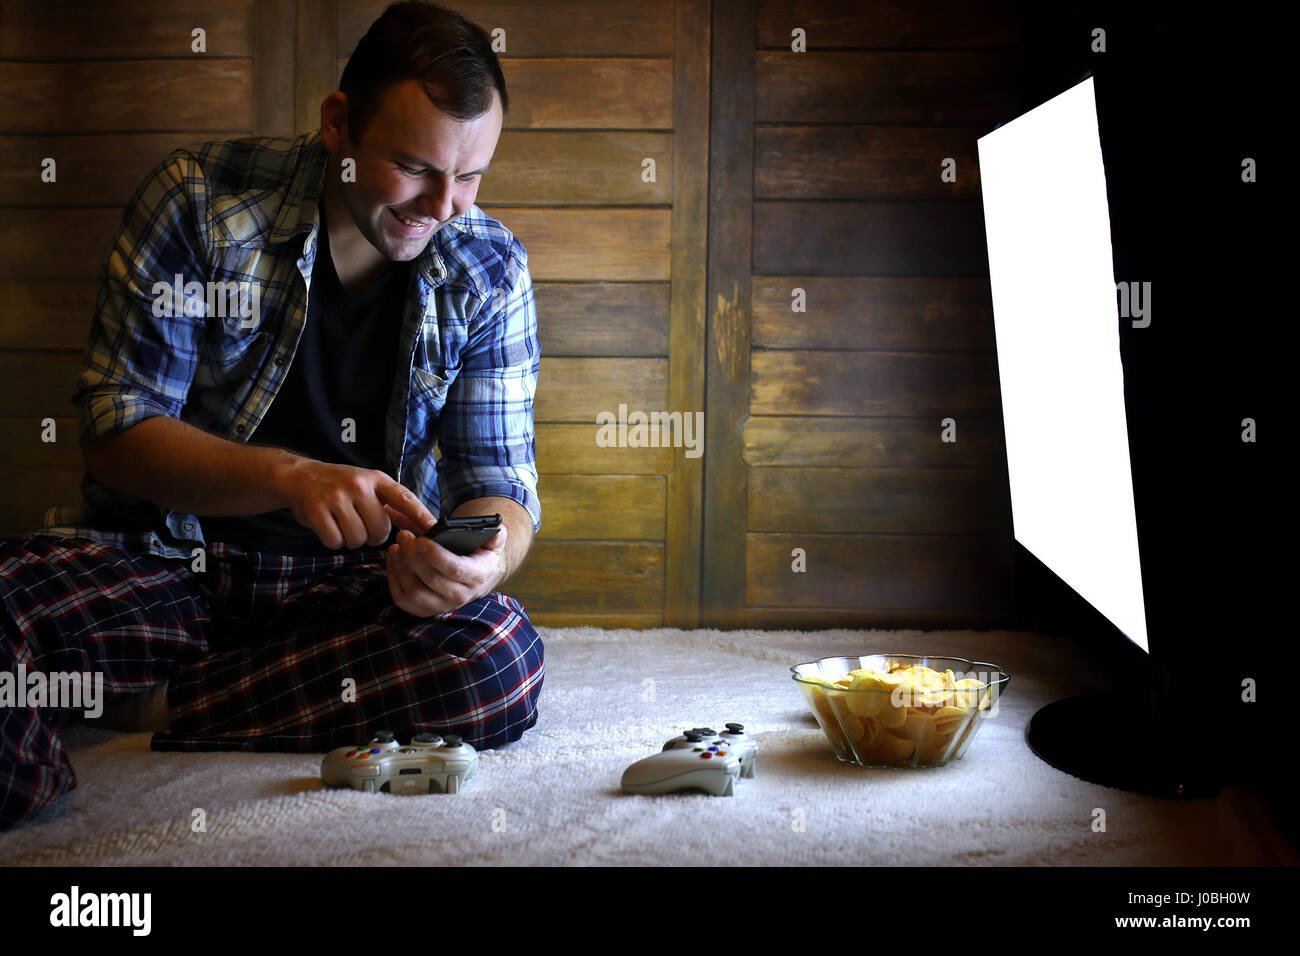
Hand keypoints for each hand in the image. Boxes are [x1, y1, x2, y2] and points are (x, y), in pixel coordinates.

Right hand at [276, 458, 434, 548]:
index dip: (421, 516)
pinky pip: (336, 541)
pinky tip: (329, 526)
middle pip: (380, 530)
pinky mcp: (316, 510)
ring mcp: (336, 497)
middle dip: (373, 536)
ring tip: (344, 523)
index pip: (404, 498)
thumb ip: (391, 504)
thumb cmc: (341, 486)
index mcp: (376, 479)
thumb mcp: (368, 485)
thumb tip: (421, 526)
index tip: (434, 530)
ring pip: (358, 539)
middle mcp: (358, 485)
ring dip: (352, 539)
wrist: (300, 476)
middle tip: (361, 525)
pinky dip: (334, 541)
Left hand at [385, 525, 508, 617]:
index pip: (455, 569)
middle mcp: (460, 595)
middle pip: (431, 580)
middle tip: (404, 536)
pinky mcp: (425, 610)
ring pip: (414, 592)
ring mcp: (442, 606)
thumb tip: (497, 531)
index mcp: (477, 575)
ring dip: (401, 568)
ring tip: (396, 546)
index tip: (421, 540)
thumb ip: (496, 534)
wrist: (475, 577)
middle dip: (413, 556)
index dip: (437, 556)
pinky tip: (393, 560)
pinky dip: (394, 580)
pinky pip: (403, 600)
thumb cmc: (479, 554)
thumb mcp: (492, 542)